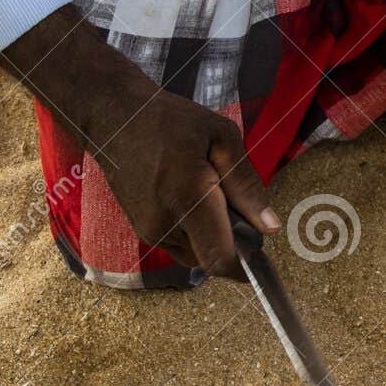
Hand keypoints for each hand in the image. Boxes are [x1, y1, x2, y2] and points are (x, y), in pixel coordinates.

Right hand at [0, 6, 278, 278]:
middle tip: (234, 203)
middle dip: (233, 243)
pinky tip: (192, 199)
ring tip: (210, 195)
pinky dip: (196, 232)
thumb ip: (246, 185)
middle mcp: (165, 224)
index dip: (247, 266)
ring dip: (213, 236)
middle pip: (213, 258)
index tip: (262, 250)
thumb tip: (269, 228)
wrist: (116, 119)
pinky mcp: (143, 232)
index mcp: (188, 198)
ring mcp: (149, 232)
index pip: (220, 259)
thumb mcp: (222, 138)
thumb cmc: (172, 122)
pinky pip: (182, 246)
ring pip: (198, 254)